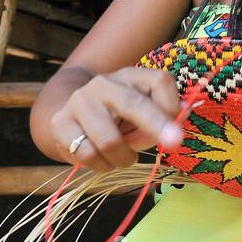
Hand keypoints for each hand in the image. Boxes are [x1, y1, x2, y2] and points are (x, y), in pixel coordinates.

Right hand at [50, 67, 184, 170]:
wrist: (69, 114)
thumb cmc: (117, 117)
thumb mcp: (142, 112)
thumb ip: (162, 116)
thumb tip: (180, 122)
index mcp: (131, 76)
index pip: (159, 81)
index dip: (172, 107)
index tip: (177, 132)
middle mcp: (105, 83)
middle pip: (134, 103)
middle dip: (156, 126)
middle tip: (174, 144)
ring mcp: (80, 101)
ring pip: (109, 140)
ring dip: (123, 159)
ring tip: (123, 158)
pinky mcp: (60, 122)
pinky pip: (87, 154)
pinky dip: (102, 165)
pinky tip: (103, 160)